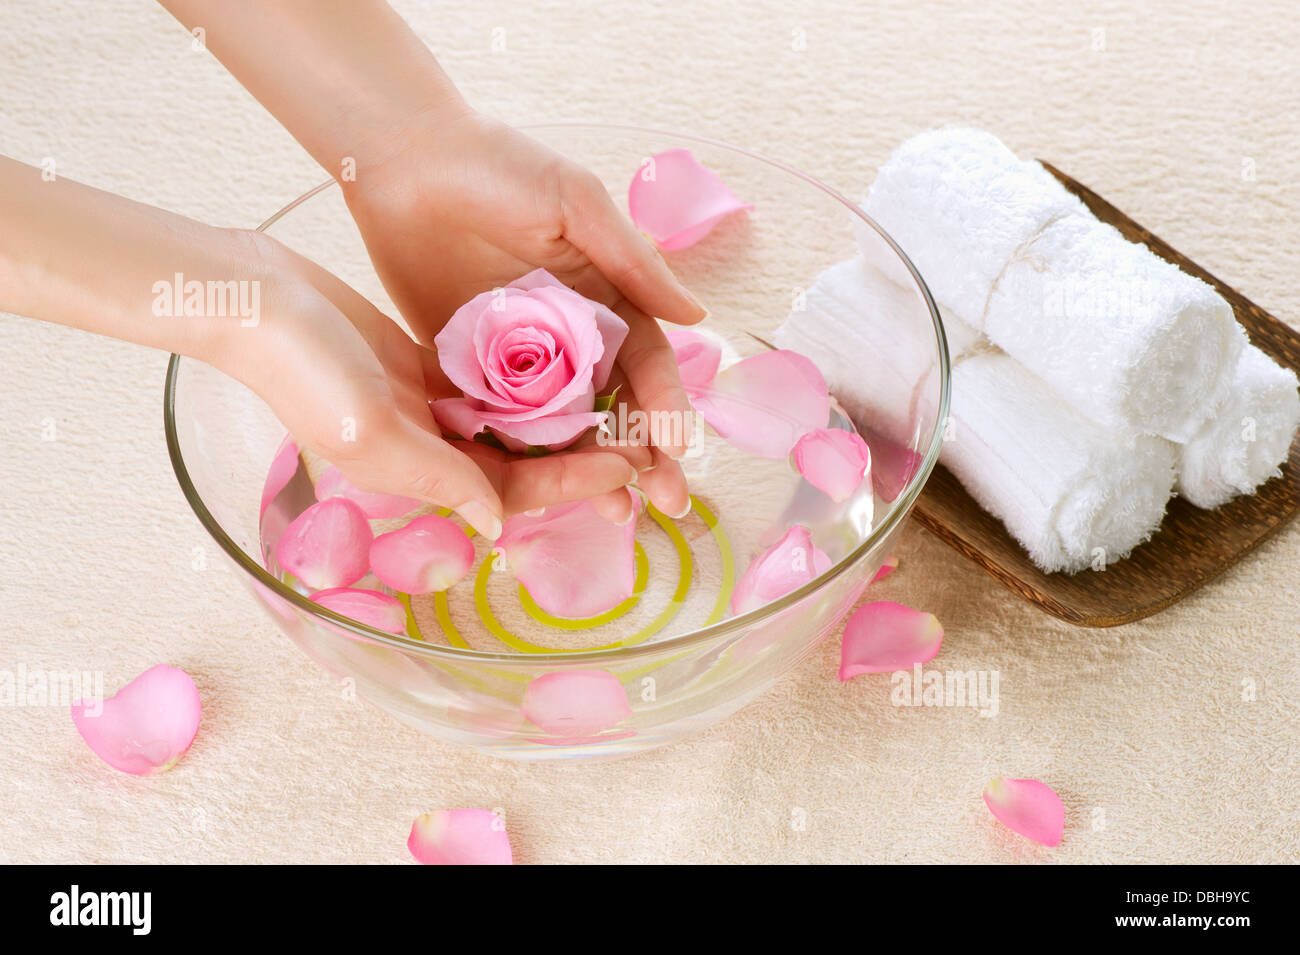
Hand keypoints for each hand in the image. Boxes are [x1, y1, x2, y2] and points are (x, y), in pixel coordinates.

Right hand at [215, 231, 639, 536]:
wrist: (256, 301)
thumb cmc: (306, 371)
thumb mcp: (373, 433)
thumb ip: (440, 477)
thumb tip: (498, 523)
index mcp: (417, 474)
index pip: (512, 490)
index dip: (571, 482)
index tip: (625, 467)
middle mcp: (425, 450)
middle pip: (518, 464)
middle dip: (577, 460)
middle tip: (638, 445)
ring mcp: (424, 409)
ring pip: (508, 427)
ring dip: (559, 424)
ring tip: (615, 408)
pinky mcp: (420, 370)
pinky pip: (486, 386)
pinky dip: (526, 383)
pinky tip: (572, 366)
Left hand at [342, 111, 705, 520]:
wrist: (403, 160)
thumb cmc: (498, 165)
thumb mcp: (575, 203)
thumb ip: (632, 262)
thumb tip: (698, 317)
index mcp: (607, 297)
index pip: (647, 364)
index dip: (666, 407)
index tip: (674, 451)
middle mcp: (571, 336)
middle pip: (616, 407)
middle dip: (644, 456)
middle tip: (664, 504)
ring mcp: (519, 358)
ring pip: (564, 428)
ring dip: (590, 470)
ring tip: (614, 514)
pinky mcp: (467, 369)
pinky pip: (499, 422)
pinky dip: (521, 458)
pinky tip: (537, 495)